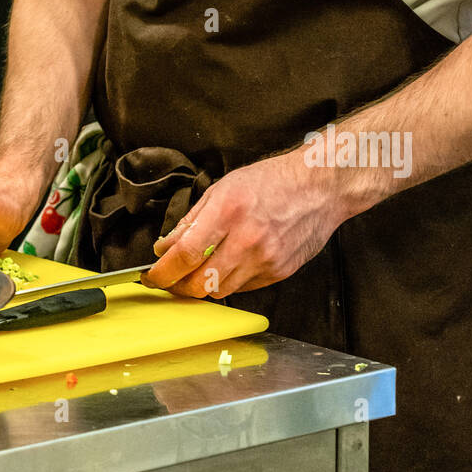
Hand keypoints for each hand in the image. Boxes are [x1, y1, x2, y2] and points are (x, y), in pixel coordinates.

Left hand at [141, 154, 341, 298]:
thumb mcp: (223, 188)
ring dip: (202, 286)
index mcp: (228, 211)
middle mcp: (247, 239)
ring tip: (196, 273)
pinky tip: (227, 266)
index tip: (151, 277)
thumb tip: (165, 248)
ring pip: (220, 290)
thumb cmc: (271, 181)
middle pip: (200, 282)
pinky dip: (228, 282)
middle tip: (169, 280)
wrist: (319, 187)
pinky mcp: (279, 272)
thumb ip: (191, 221)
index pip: (185, 254)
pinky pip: (243, 288)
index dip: (162, 273)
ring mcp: (266, 259)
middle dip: (178, 286)